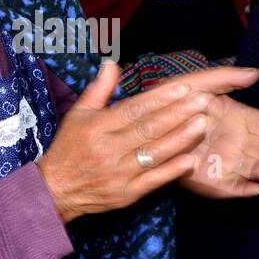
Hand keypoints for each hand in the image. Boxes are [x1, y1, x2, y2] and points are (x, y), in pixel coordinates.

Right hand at [37, 64, 258, 222]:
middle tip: (202, 101)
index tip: (183, 88)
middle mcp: (109, 149)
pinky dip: (171, 171)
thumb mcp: (77, 114)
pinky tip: (190, 160)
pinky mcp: (126, 195)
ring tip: (203, 124)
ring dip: (180, 139)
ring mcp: (118, 173)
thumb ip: (98, 89)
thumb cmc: (68, 147)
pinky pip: (152, 181)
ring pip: (154, 153)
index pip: (134, 109)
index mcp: (98, 126)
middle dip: (177, 114)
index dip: (160, 98)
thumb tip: (112, 62)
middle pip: (148, 129)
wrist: (55, 190)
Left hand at [177, 79, 258, 198]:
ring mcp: (224, 160)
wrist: (151, 128)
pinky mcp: (212, 180)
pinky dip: (245, 189)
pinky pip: (232, 187)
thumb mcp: (200, 84)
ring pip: (249, 167)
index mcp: (236, 118)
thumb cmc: (177, 102)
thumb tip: (256, 73)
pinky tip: (256, 188)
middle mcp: (234, 140)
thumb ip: (227, 78)